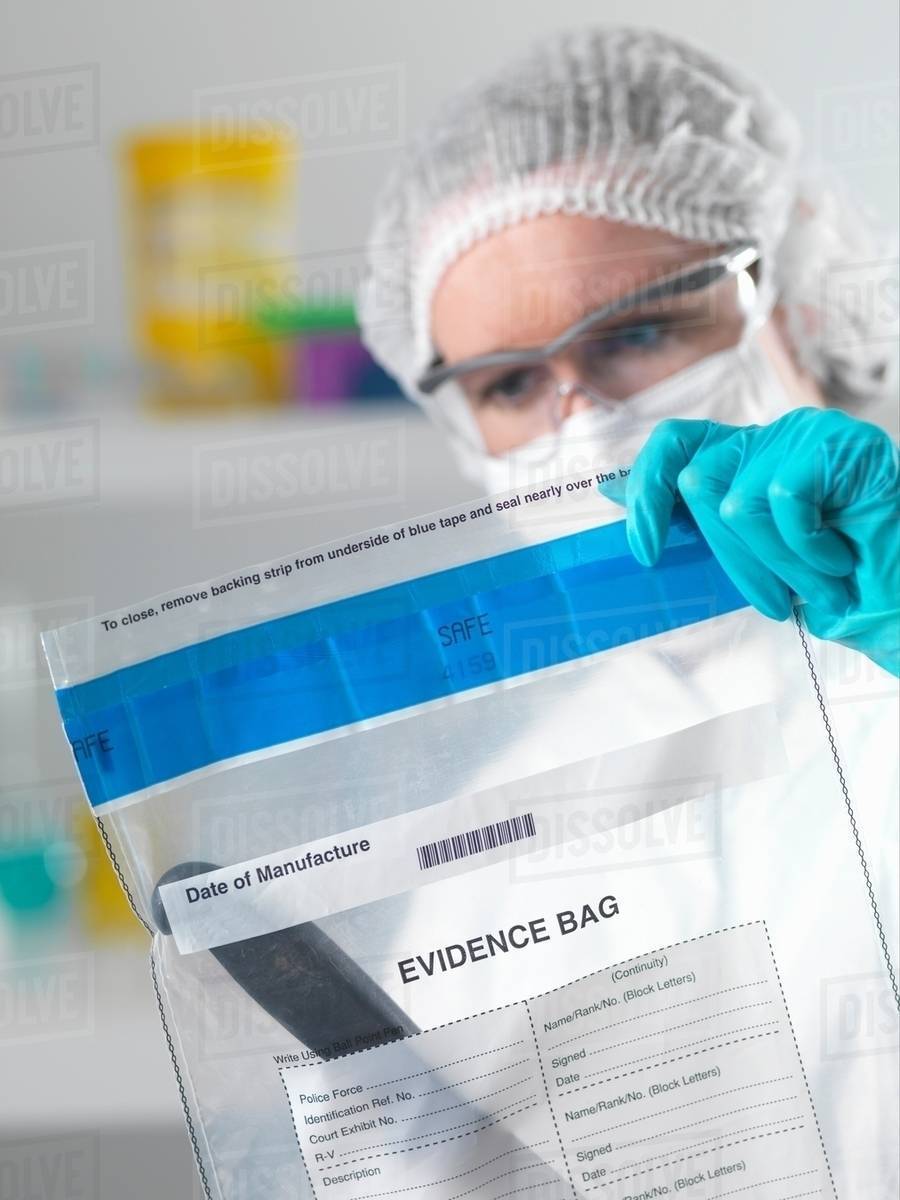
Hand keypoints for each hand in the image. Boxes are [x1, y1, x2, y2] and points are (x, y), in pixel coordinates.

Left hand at [601, 408, 899, 674]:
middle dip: (730, 558)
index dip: (646, 488)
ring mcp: (803, 434)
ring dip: (778, 563)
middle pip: (697, 481)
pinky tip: (839, 555)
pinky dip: (808, 547)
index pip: (674, 444)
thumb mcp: (750, 559)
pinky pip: (782, 499)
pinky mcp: (836, 443)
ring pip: (738, 502)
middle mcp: (767, 438)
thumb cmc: (835, 584)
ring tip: (821, 579)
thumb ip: (691, 521)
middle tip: (777, 600)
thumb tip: (610, 489)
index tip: (645, 549)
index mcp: (742, 459)